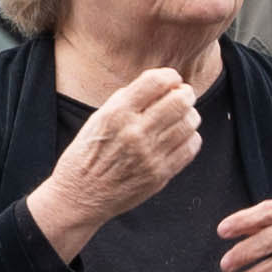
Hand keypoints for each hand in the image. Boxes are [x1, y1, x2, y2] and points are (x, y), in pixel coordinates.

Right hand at [29, 67, 202, 258]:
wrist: (80, 196)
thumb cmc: (87, 155)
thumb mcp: (97, 119)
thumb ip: (127, 100)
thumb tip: (159, 84)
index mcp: (116, 114)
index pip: (155, 81)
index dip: (169, 75)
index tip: (171, 79)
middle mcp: (134, 132)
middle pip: (179, 100)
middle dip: (185, 93)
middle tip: (183, 95)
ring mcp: (150, 155)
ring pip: (189, 122)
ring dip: (190, 114)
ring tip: (182, 116)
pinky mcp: (160, 174)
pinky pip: (191, 146)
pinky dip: (190, 137)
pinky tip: (180, 136)